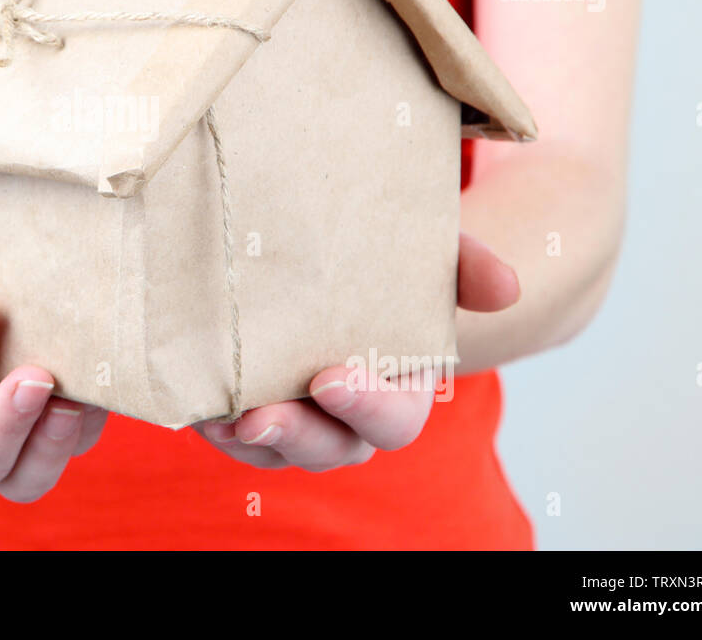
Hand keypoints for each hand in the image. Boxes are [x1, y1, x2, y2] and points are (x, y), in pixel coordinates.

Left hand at [193, 232, 520, 468]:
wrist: (334, 250)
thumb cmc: (387, 259)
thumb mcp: (426, 250)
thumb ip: (463, 263)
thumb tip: (506, 286)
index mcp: (400, 383)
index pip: (394, 417)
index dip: (366, 406)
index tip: (331, 379)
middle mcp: (348, 412)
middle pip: (332, 448)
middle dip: (297, 437)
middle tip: (261, 415)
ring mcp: (298, 415)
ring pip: (276, 450)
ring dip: (248, 441)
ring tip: (220, 418)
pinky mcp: (250, 406)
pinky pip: (232, 434)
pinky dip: (214, 425)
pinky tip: (195, 407)